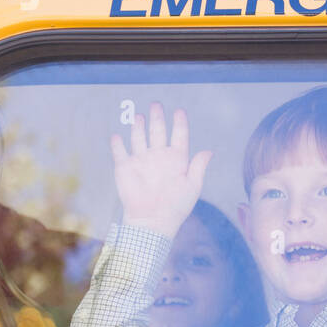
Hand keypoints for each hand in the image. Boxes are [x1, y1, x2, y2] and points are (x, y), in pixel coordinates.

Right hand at [111, 103, 211, 238]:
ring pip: (139, 138)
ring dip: (138, 126)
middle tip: (156, 104)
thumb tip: (209, 151)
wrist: (152, 221)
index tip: (179, 111)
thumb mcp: (192, 185)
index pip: (179, 136)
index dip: (179, 123)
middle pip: (158, 131)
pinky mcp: (125, 168)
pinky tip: (117, 135)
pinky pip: (120, 152)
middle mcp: (158, 157)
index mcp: (176, 159)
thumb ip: (199, 166)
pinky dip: (118, 143)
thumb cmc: (176, 206)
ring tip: (139, 115)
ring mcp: (141, 161)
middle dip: (157, 118)